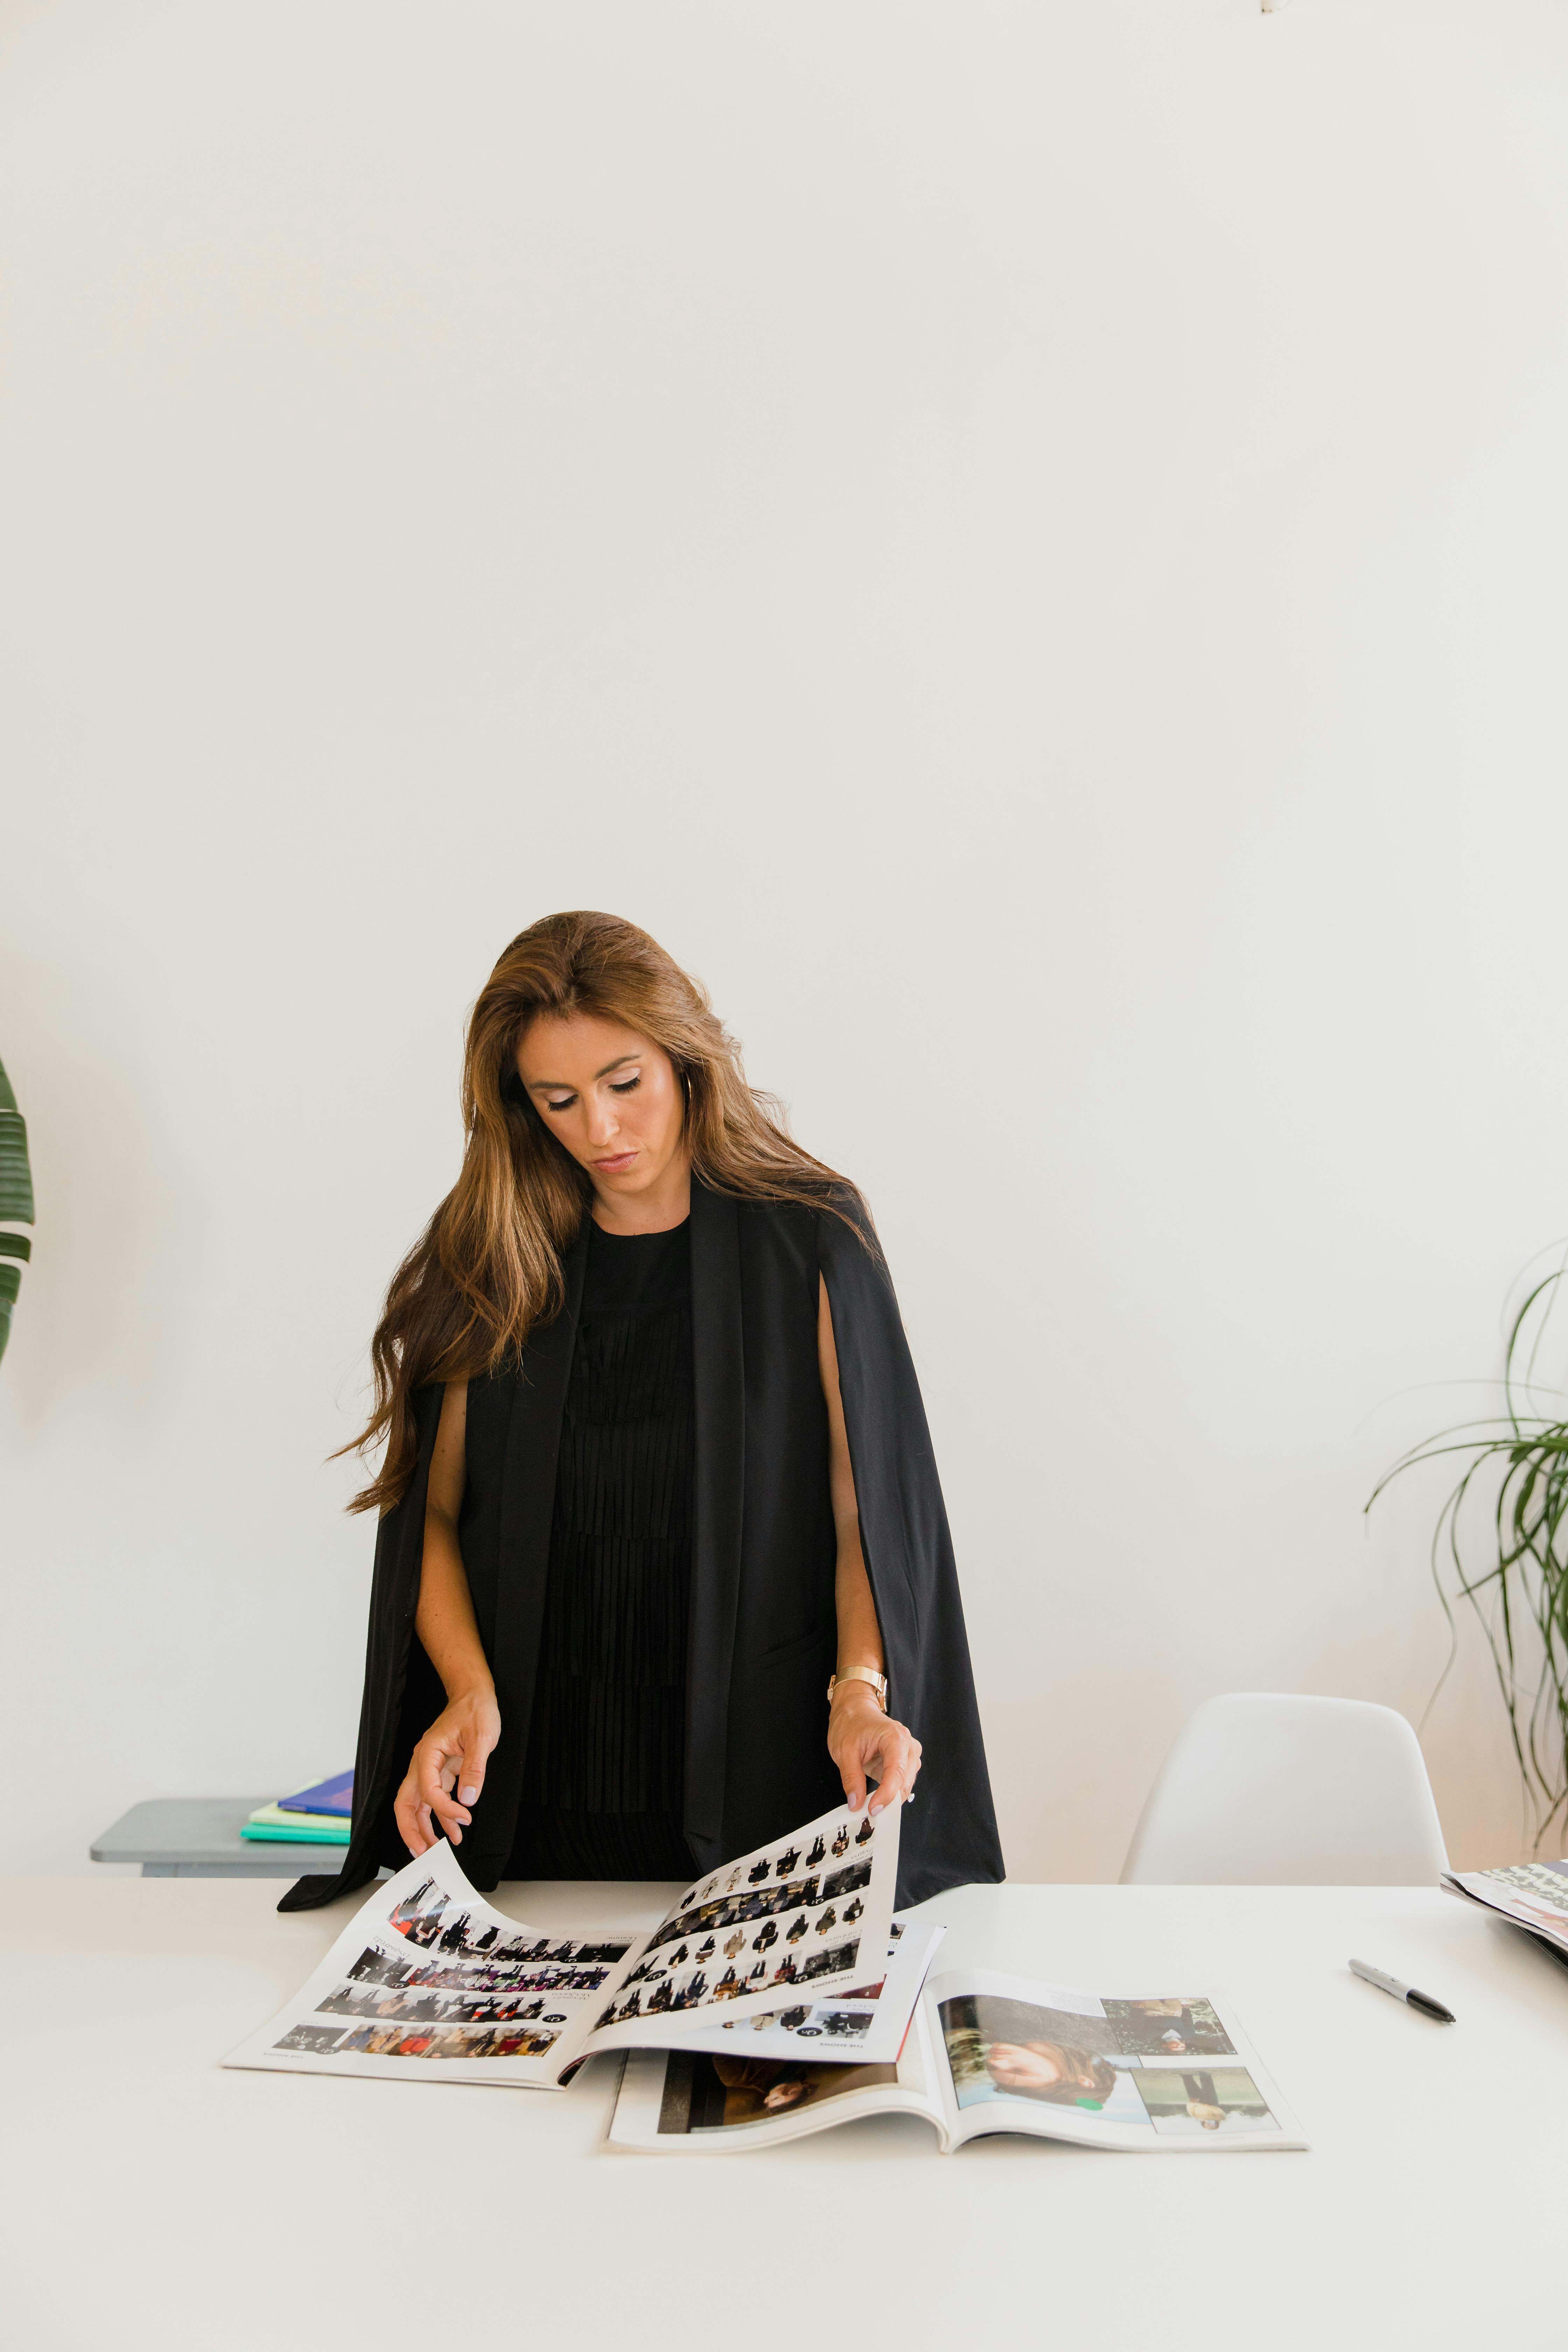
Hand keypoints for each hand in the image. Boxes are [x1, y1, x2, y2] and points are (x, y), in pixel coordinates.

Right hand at [393, 1686, 500, 1856]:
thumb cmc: (475, 1710)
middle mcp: (422, 1763)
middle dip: (411, 1830)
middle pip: (406, 1803)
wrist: (474, 1695)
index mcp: (427, 1753)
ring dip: (423, 1828)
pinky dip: (440, 1817)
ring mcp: (429, 1768)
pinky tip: (453, 1831)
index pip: (427, 1790)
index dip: (444, 1809)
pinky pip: (433, 1799)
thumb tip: (468, 1800)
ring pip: (416, 1805)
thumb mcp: (481, 1738)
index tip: (465, 1818)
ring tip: (436, 1850)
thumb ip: (474, 1769)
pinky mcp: (439, 1772)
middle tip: (423, 1853)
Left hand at [827, 1688, 921, 1815]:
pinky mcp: (905, 1761)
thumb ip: (851, 1778)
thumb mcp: (843, 1751)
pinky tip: (877, 1797)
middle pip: (905, 1781)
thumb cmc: (850, 1723)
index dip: (886, 1795)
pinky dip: (890, 1792)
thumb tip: (856, 1804)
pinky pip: (902, 1782)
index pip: (896, 1773)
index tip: (872, 1810)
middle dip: (889, 1800)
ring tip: (870, 1805)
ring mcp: (909, 1753)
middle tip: (869, 1813)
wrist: (855, 1708)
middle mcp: (908, 1745)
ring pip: (906, 1784)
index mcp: (895, 1738)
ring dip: (891, 1797)